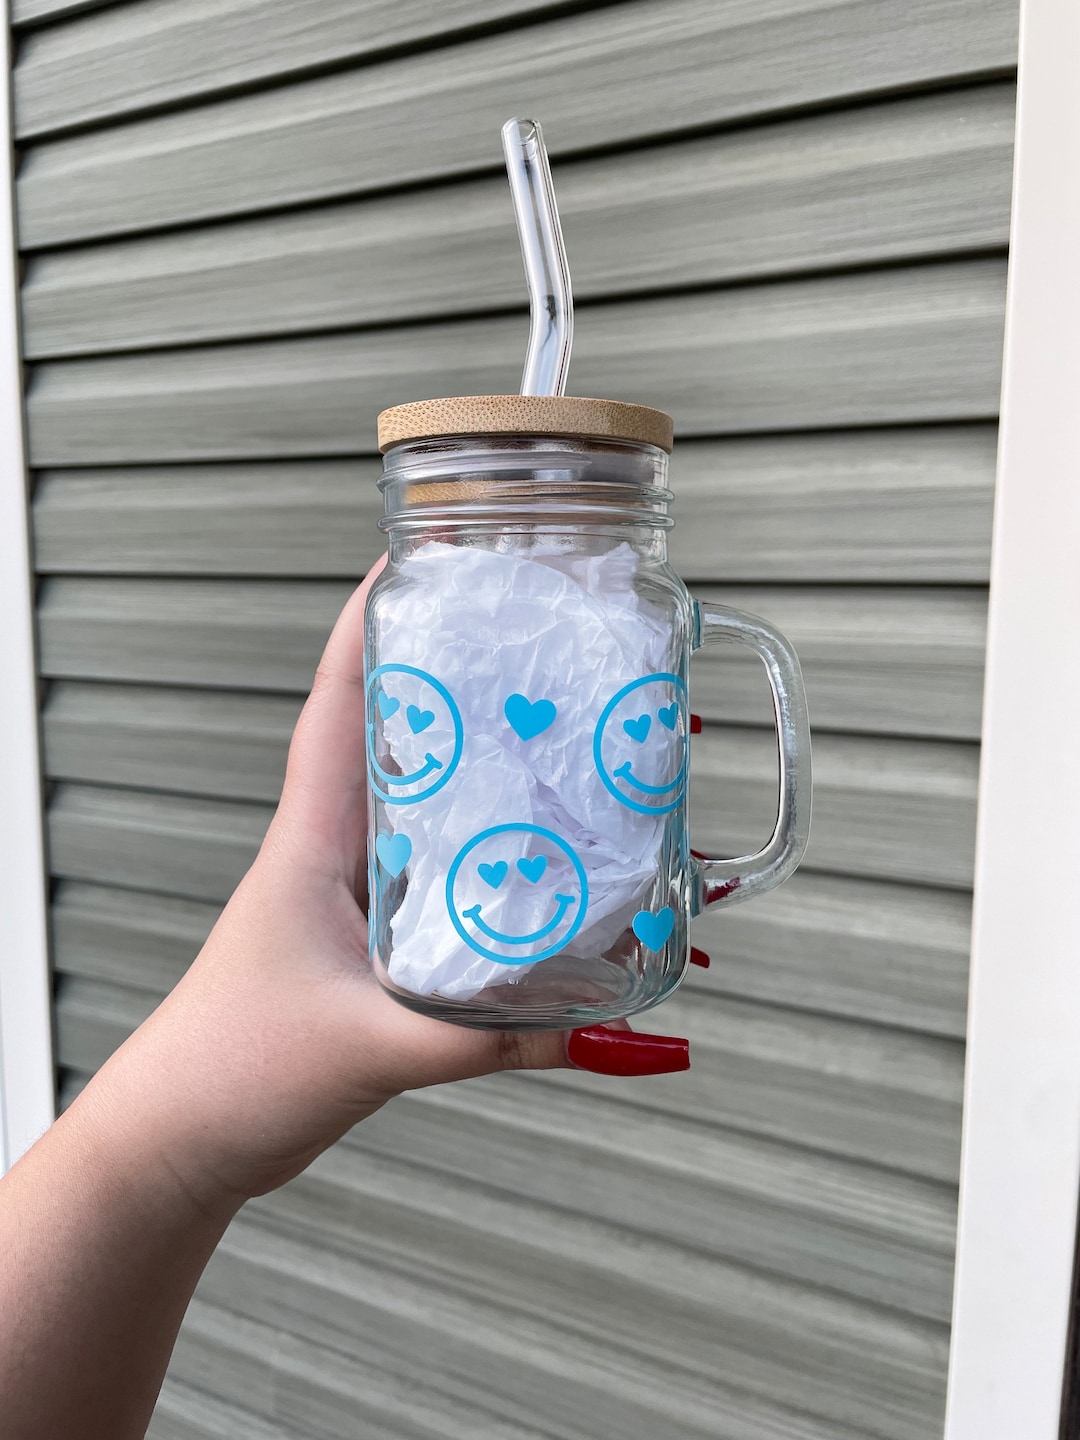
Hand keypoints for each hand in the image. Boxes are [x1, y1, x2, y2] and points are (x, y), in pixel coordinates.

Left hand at [78, 559, 689, 1215]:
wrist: (181, 1142)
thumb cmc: (230, 1071)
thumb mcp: (367, 1048)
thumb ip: (482, 1038)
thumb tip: (595, 1027)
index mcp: (313, 838)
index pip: (339, 704)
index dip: (370, 623)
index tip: (415, 557)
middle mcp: (334, 848)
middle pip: (399, 737)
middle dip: (458, 682)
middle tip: (534, 642)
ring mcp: (354, 893)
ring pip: (427, 803)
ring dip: (481, 766)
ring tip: (560, 735)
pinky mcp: (373, 940)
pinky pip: (441, 872)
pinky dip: (488, 853)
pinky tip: (543, 864)